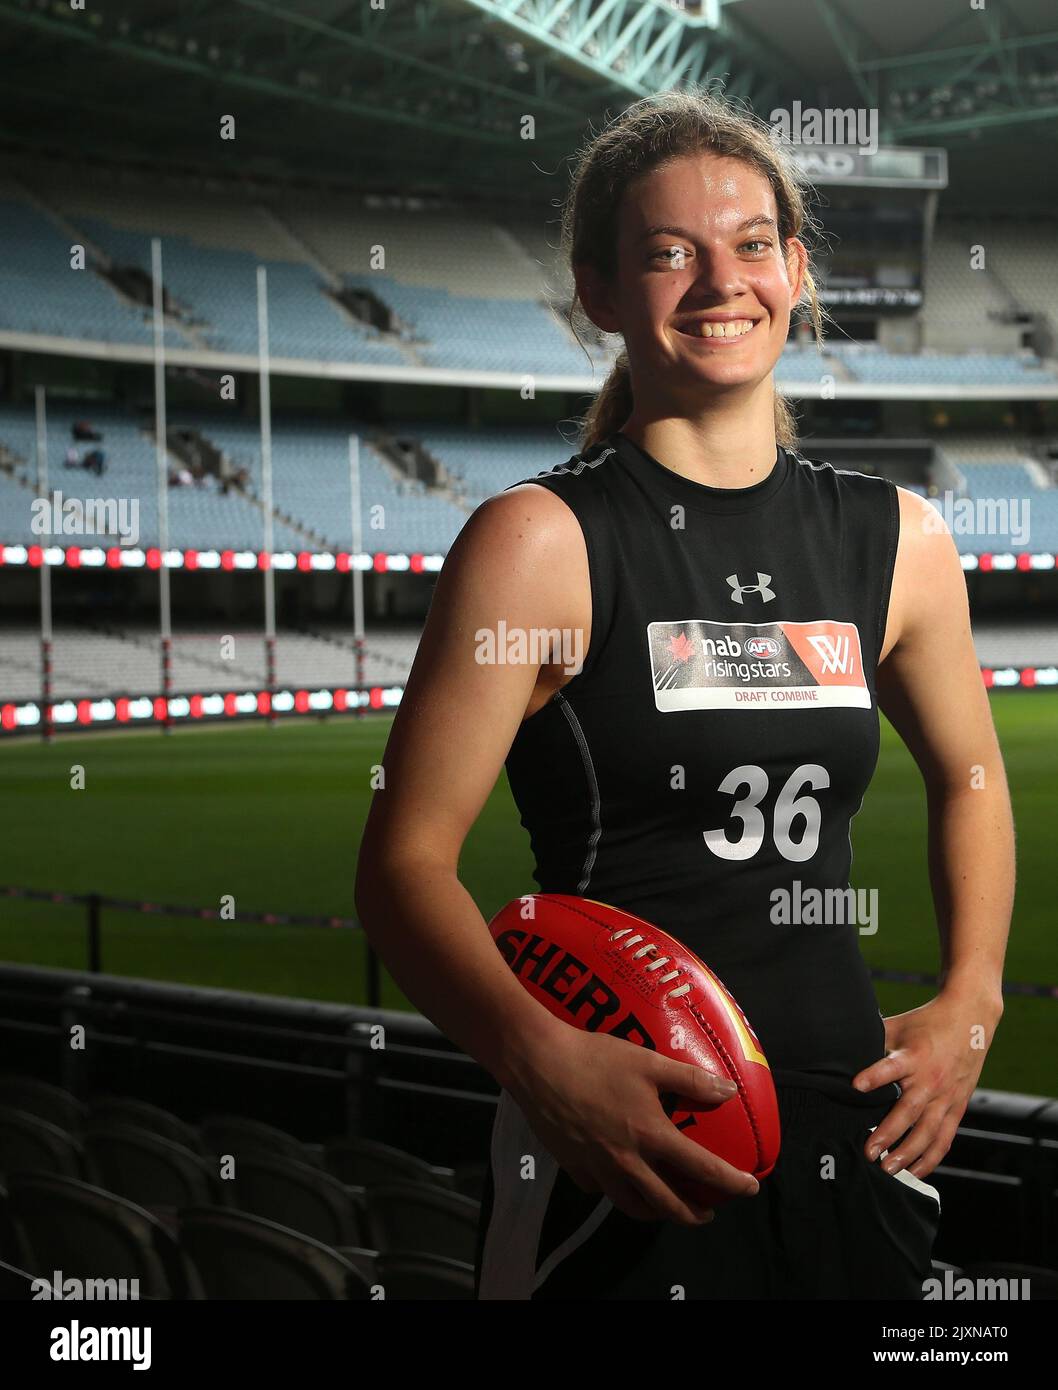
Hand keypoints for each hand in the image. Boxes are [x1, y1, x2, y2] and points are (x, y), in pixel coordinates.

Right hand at [505, 1023, 760, 1225]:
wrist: (538, 1063)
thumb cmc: (595, 1059)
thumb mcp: (648, 1062)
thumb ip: (690, 1080)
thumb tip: (727, 1090)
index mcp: (650, 1135)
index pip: (700, 1169)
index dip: (730, 1182)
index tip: (749, 1188)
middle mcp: (626, 1161)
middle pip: (666, 1203)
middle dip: (692, 1214)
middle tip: (707, 1213)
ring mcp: (596, 1167)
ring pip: (631, 1205)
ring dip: (655, 1211)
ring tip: (665, 1206)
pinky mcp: (572, 1165)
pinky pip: (599, 1188)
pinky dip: (614, 1189)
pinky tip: (617, 1178)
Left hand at [851, 988, 1002, 1179]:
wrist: (971, 1019)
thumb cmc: (926, 1022)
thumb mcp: (897, 1026)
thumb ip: (873, 1042)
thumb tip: (842, 1052)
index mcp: (913, 1056)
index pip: (890, 1067)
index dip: (873, 1076)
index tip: (855, 1087)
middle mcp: (931, 1079)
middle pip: (909, 1111)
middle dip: (888, 1134)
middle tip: (869, 1153)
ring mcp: (946, 1096)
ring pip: (928, 1132)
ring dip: (909, 1153)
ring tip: (888, 1169)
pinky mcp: (958, 1106)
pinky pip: (945, 1137)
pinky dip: (931, 1157)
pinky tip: (915, 1171)